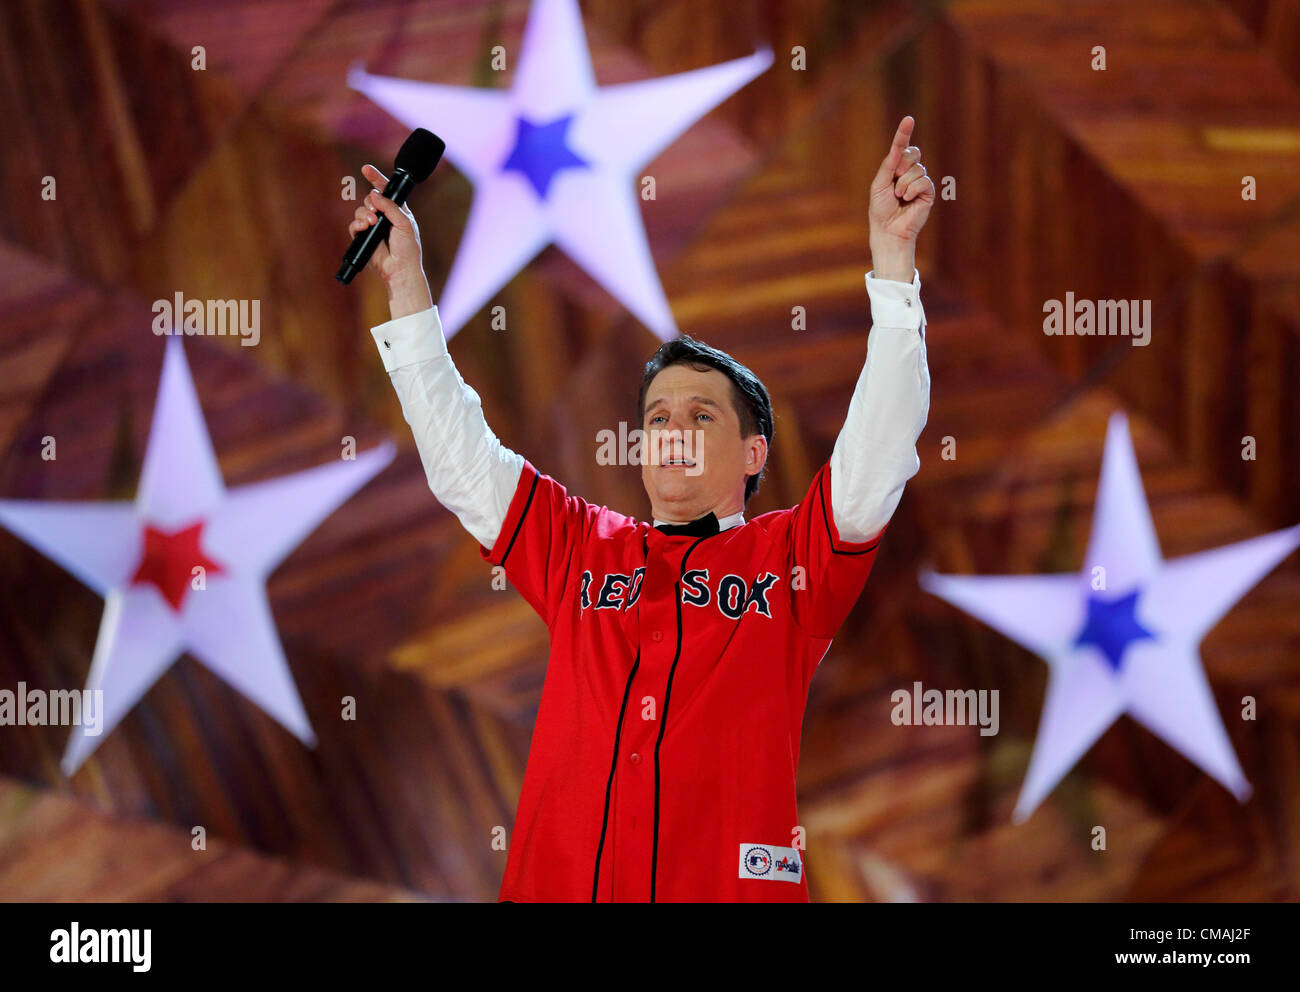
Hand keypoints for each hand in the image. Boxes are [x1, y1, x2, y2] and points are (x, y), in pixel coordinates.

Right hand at [348, 164, 431, 316]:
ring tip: (371, 224)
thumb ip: (390, 207)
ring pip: (360, 211)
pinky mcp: (364, 238)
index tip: (366, 168)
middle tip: (375, 213)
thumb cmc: (408, 249)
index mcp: (398, 211)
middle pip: (370, 199)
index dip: (376, 178)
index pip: (386, 191)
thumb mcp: (404, 224)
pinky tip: (362, 229)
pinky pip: (354, 226)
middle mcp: (385, 217)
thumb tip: (375, 194)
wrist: (400, 269)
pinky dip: (356, 225)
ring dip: (363, 214)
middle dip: (370, 202)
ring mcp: (373, 228)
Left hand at [868, 116, 934, 278]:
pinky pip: (924, 180)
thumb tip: (897, 147)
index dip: (904, 133)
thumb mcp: (879, 184)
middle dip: (902, 165)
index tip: (908, 119)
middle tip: (894, 181)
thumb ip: (888, 165)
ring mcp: (920, 182)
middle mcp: (909, 172)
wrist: (888, 230)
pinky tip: (907, 200)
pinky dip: (913, 189)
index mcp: (896, 169)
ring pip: (918, 168)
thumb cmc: (880, 210)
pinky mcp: (928, 192)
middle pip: (913, 153)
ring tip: (899, 197)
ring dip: (904, 183)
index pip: (902, 147)